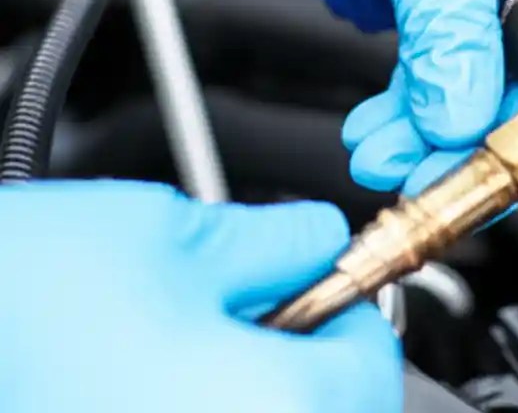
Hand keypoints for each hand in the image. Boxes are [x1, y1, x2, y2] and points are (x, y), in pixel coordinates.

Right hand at [0, 180, 400, 412]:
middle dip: (296, 363)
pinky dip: (191, 410)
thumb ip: (274, 241)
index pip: (370, 362)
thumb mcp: (164, 234)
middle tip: (238, 320)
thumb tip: (316, 242)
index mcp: (279, 408)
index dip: (340, 310)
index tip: (309, 290)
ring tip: (174, 355)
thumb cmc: (14, 302)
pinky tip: (139, 392)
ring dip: (244, 394)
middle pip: (326, 410)